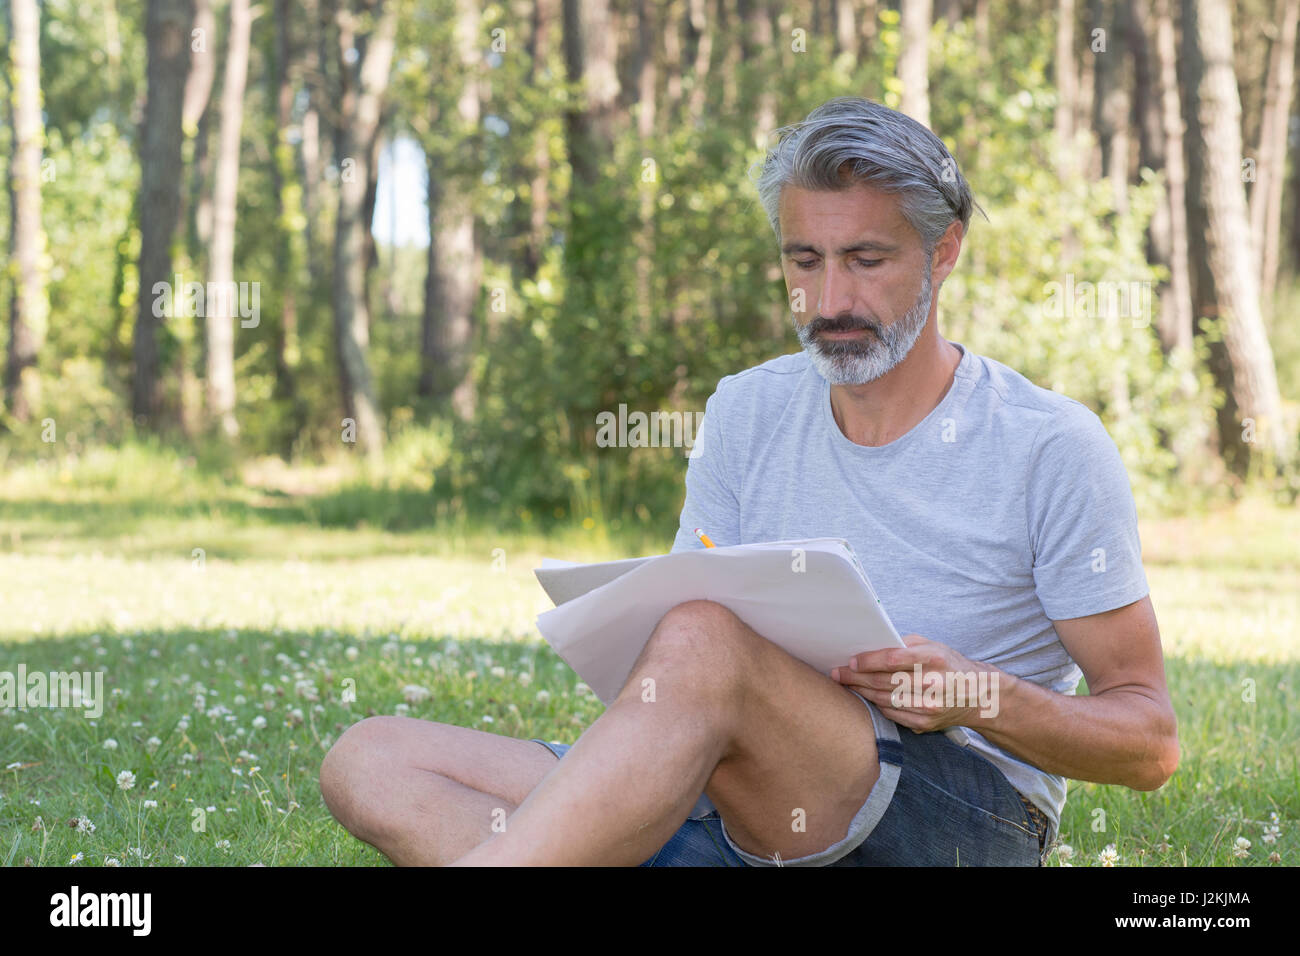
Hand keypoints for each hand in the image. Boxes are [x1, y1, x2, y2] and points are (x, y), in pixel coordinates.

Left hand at [830, 634, 1002, 732]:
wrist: (980, 696)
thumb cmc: (951, 665)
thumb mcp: (934, 645)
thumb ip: (905, 644)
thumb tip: (871, 644)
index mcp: (934, 658)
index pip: (893, 659)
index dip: (868, 660)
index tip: (850, 660)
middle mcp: (932, 683)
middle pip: (884, 681)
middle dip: (856, 677)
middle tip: (837, 673)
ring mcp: (929, 706)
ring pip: (885, 699)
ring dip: (861, 691)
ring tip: (845, 684)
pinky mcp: (925, 722)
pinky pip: (892, 713)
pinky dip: (876, 705)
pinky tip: (865, 697)